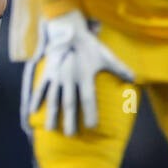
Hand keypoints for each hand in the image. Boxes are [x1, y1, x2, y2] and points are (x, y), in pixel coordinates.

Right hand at [28, 9, 133, 135]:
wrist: (69, 32)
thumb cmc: (89, 45)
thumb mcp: (107, 56)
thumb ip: (119, 68)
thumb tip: (134, 79)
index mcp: (85, 76)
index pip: (88, 99)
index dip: (90, 112)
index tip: (92, 126)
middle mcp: (70, 79)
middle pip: (69, 104)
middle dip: (70, 120)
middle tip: (71, 135)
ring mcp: (56, 77)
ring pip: (53, 99)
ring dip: (52, 115)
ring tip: (50, 129)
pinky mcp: (47, 73)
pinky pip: (40, 89)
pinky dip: (35, 100)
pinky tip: (32, 112)